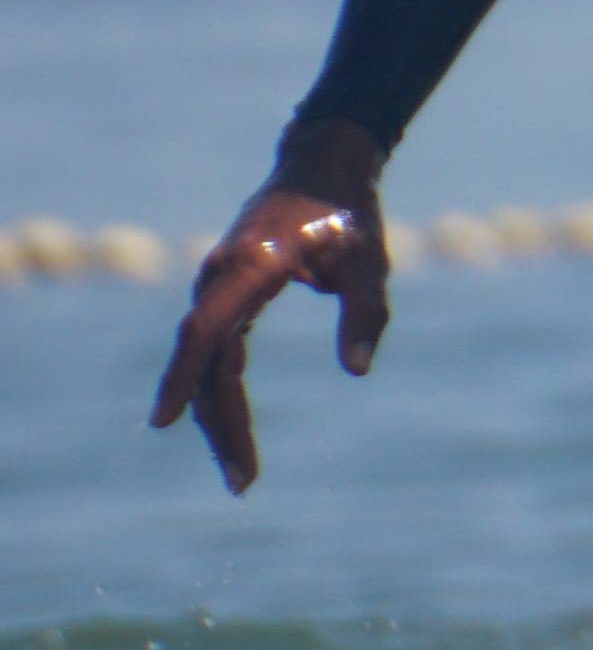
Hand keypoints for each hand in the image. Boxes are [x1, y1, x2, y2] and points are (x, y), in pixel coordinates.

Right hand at [152, 114, 395, 494]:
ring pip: (208, 361)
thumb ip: (365, 313)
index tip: (164, 422)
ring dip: (220, 416)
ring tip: (242, 473)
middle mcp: (222, 277)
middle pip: (204, 360)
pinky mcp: (229, 294)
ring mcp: (220, 285)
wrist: (323, 166)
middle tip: (243, 482)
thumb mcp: (370, 261)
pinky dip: (223, 390)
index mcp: (250, 267)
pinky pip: (217, 350)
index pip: (206, 331)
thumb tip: (357, 369)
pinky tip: (233, 429)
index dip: (185, 378)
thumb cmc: (349, 212)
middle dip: (219, 423)